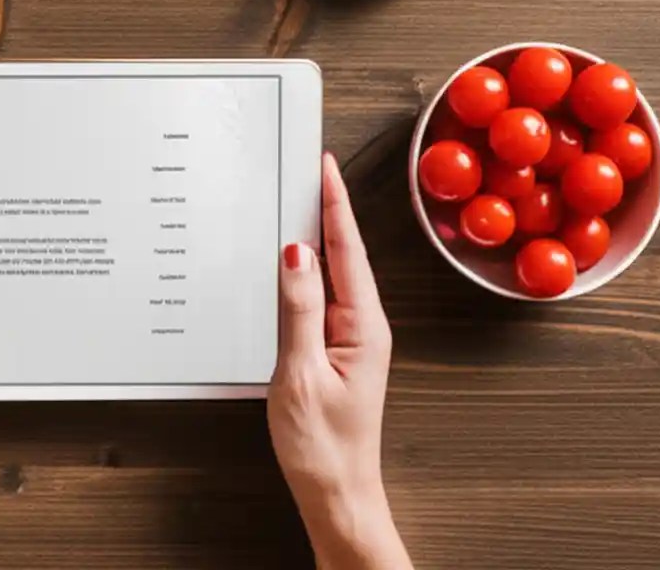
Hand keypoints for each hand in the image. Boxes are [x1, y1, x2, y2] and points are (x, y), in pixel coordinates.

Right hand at [268, 154, 410, 568]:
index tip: (323, 166)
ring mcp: (353, 337)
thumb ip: (298, 309)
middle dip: (327, 208)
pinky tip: (297, 260)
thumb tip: (295, 253)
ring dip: (320, 234)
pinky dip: (311, 268)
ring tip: (301, 198)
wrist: (336, 493)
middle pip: (345, 253)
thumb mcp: (301, 373)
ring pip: (336, 272)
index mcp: (363, 326)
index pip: (347, 250)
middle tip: (308, 168)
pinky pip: (325, 295)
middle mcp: (365, 326)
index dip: (333, 204)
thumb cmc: (322, 446)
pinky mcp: (338, 350)